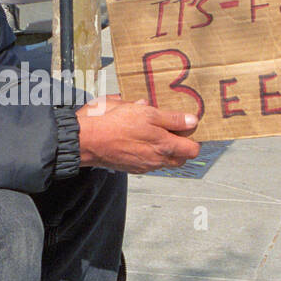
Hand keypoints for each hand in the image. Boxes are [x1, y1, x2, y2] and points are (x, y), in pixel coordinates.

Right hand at [76, 96, 200, 173]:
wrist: (87, 140)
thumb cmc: (113, 124)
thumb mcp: (146, 113)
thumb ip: (171, 119)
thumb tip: (190, 121)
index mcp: (164, 146)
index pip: (193, 150)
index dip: (192, 137)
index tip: (185, 125)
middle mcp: (157, 160)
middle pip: (181, 158)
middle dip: (180, 145)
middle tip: (171, 129)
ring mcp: (144, 166)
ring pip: (163, 160)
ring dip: (163, 149)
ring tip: (152, 132)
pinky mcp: (132, 167)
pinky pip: (148, 162)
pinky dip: (148, 153)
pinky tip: (137, 139)